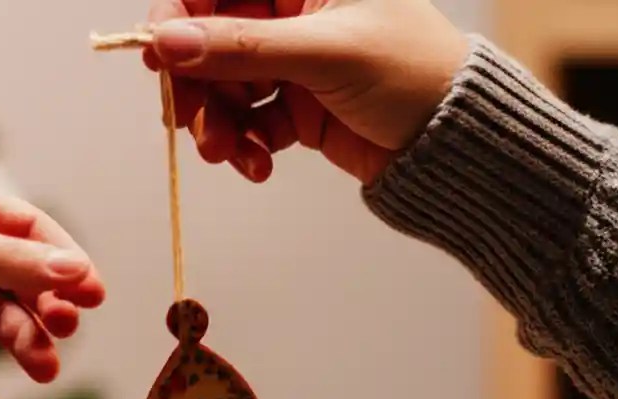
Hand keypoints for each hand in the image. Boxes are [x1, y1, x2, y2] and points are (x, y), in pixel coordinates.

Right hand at [143, 0, 467, 183]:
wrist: (461, 147)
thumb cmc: (416, 76)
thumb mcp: (326, 53)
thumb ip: (243, 46)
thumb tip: (166, 40)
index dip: (178, 16)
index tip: (156, 55)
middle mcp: (294, 13)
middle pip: (209, 40)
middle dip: (197, 86)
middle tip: (189, 121)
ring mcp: (294, 62)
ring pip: (224, 87)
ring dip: (217, 124)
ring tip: (231, 155)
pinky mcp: (299, 108)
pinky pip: (248, 123)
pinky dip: (244, 147)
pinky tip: (258, 165)